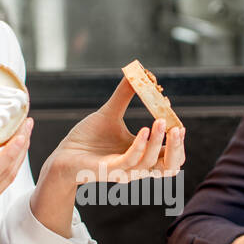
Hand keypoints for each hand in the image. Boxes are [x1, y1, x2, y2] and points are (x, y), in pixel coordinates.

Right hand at [0, 92, 30, 243]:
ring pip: (9, 178)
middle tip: (27, 123)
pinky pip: (4, 184)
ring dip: (19, 157)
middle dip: (22, 146)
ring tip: (24, 135)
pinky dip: (11, 167)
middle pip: (7, 171)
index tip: (21, 132)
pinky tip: (13, 154)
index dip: (10, 151)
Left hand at [42, 76, 184, 184]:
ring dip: (159, 143)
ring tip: (161, 121)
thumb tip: (138, 73)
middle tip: (179, 128)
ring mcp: (125, 170)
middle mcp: (137, 166)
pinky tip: (144, 130)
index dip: (176, 137)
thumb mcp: (110, 113)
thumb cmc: (88, 138)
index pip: (169, 152)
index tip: (173, 114)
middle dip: (177, 149)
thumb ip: (125, 95)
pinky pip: (130, 161)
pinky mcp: (110, 170)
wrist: (64, 155)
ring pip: (152, 164)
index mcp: (142, 155)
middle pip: (170, 167)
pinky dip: (140, 146)